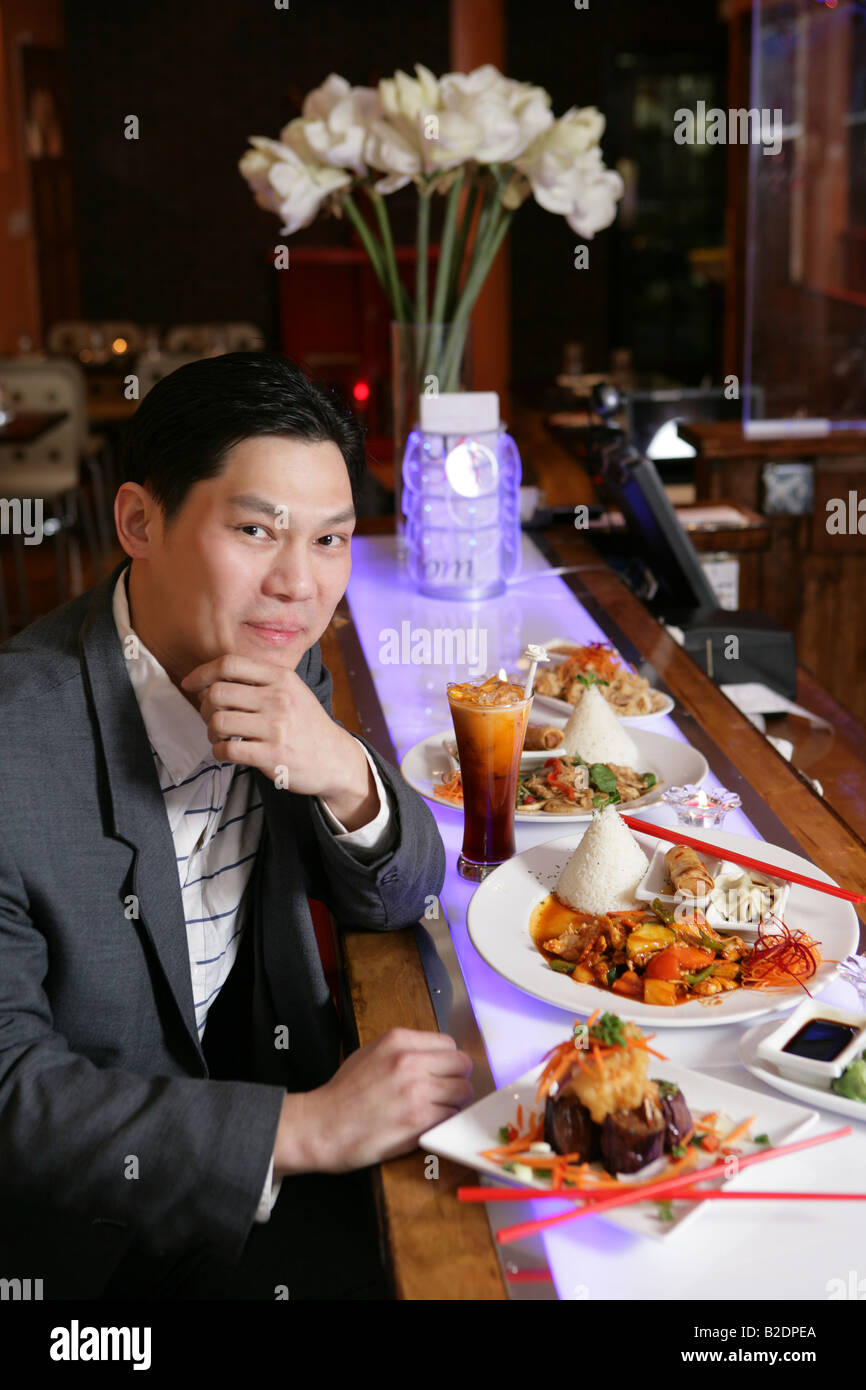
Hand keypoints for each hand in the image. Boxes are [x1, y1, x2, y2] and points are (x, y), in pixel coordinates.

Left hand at [180, 653, 375, 824]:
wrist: (334, 759)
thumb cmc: (305, 724)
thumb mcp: (291, 691)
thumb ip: (259, 680)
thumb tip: (210, 680)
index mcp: (281, 677)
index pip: (230, 664)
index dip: (202, 672)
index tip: (191, 684)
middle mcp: (279, 698)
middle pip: (217, 693)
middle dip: (204, 707)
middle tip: (210, 717)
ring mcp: (276, 727)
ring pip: (218, 722)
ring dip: (210, 732)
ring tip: (220, 737)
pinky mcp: (272, 755)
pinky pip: (227, 749)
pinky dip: (219, 752)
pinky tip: (227, 752)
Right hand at [272, 1029, 472, 1176]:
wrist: (322, 1127)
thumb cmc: (343, 1094)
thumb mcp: (370, 1053)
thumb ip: (404, 1049)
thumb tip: (434, 1056)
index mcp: (398, 1040)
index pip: (448, 1043)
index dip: (447, 1061)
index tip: (443, 1072)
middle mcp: (410, 1061)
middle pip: (462, 1065)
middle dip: (456, 1079)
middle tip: (444, 1092)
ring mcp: (417, 1091)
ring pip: (463, 1092)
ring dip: (453, 1102)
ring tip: (434, 1109)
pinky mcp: (420, 1120)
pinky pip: (452, 1116)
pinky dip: (445, 1121)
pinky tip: (427, 1123)